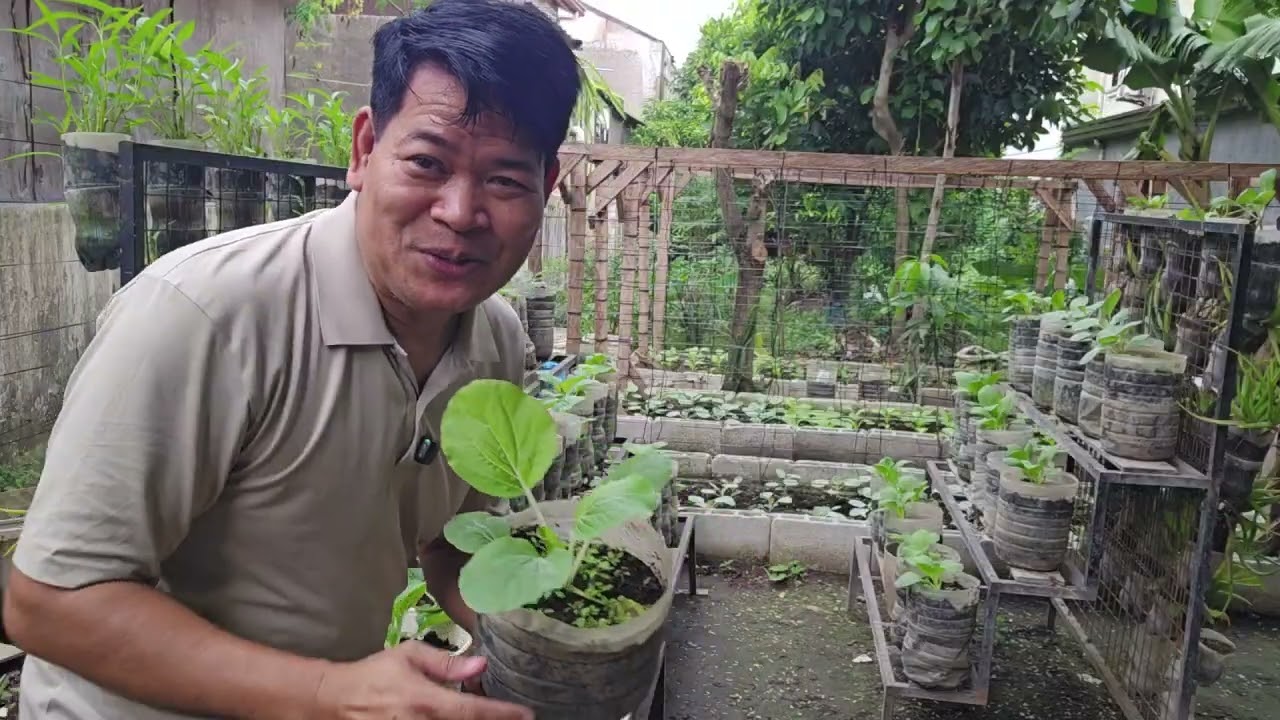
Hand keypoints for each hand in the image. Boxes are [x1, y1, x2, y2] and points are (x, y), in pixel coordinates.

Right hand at [311, 641, 531, 719]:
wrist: (333, 699)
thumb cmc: (374, 674)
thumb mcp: (408, 656)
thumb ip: (445, 662)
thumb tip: (481, 664)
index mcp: (425, 701)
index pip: (472, 710)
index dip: (502, 714)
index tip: (526, 714)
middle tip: (515, 718)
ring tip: (490, 717)